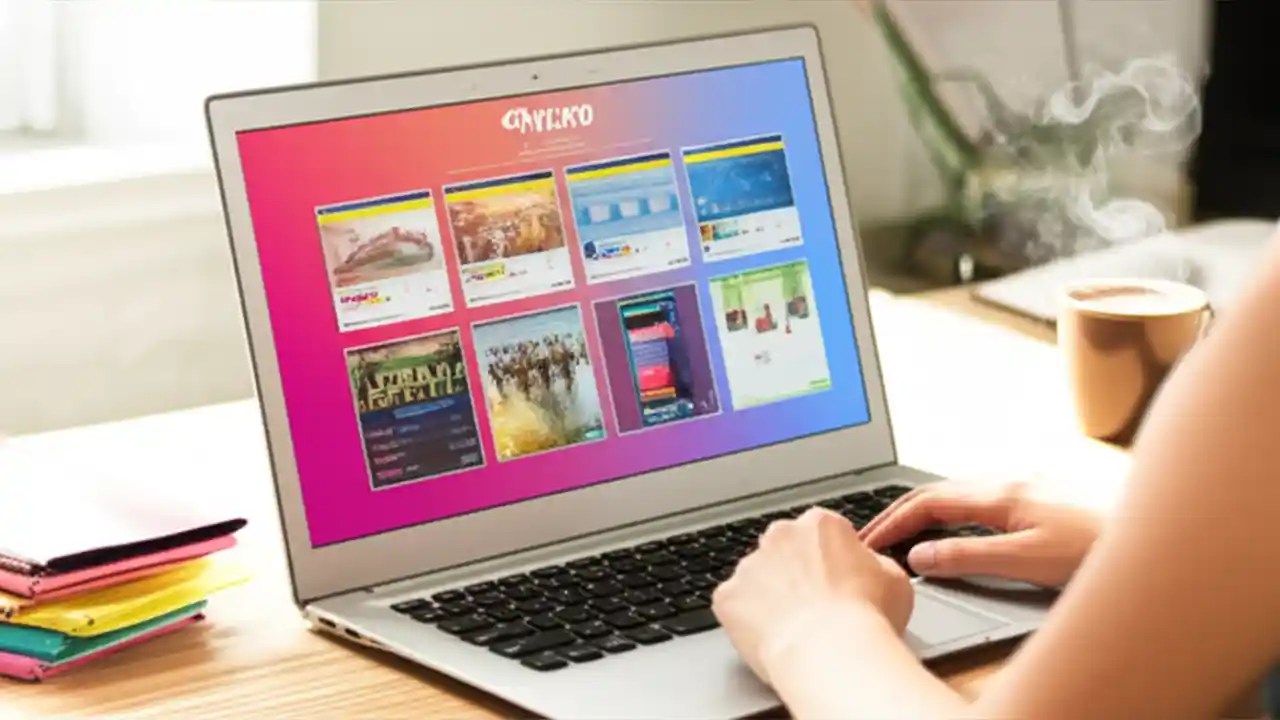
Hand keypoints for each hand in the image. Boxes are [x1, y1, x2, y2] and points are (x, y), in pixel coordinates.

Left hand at [712, 508, 912, 684]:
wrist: (830, 651)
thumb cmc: (865, 617)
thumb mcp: (894, 578)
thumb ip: (873, 563)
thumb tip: (867, 567)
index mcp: (819, 525)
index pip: (820, 534)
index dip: (828, 561)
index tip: (834, 582)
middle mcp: (779, 536)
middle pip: (783, 551)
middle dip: (794, 574)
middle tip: (812, 607)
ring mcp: (749, 565)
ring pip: (756, 579)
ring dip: (769, 597)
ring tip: (792, 629)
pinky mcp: (727, 596)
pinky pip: (733, 606)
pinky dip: (746, 621)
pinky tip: (769, 638)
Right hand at [860, 482, 1103, 587]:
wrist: (1153, 533)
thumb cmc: (1096, 549)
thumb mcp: (1025, 561)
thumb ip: (969, 557)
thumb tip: (919, 556)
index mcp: (999, 495)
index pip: (926, 502)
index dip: (891, 522)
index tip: (868, 543)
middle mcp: (1008, 483)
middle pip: (936, 491)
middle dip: (898, 512)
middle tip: (871, 537)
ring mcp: (1025, 486)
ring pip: (957, 493)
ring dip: (923, 510)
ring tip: (901, 533)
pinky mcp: (1040, 497)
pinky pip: (978, 498)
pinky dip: (949, 512)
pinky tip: (954, 527)